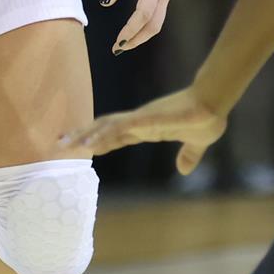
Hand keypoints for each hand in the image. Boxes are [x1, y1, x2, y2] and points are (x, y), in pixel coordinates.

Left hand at [63, 83, 227, 173]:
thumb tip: (183, 169)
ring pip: (106, 126)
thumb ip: (188, 155)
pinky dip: (103, 134)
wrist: (215, 103)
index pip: (116, 134)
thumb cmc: (206, 117)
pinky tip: (90, 143)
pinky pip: (121, 127)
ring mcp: (142, 118)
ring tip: (65, 144)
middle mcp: (139, 122)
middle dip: (82, 135)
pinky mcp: (148, 118)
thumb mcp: (195, 144)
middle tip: (59, 143)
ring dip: (86, 135)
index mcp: (146, 127)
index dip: (98, 140)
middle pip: (104, 128)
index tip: (80, 146)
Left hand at [102, 0, 174, 52]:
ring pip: (157, 22)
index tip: (118, 41)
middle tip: (118, 48)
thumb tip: (105, 3)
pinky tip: (132, 31)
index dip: (132, 29)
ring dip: (141, 35)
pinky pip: (156, 15)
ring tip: (123, 43)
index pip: (144, 14)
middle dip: (138, 39)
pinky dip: (144, 26)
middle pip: (155, 24)